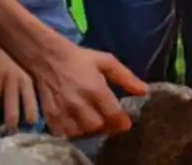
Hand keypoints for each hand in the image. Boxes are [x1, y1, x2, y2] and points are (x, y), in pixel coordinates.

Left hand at [0, 30, 36, 133]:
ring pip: (31, 100)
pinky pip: (39, 88)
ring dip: (29, 115)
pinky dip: (40, 100)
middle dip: (10, 124)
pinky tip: (40, 107)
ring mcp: (26, 73)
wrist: (0, 20)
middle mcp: (12, 78)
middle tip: (8, 134)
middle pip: (13, 108)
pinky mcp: (34, 68)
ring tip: (28, 125)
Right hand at [30, 40, 147, 137]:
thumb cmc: (80, 59)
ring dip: (91, 130)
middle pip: (98, 126)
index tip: (126, 123)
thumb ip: (126, 77)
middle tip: (109, 120)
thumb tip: (144, 91)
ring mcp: (63, 111)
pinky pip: (65, 134)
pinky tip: (79, 123)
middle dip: (107, 126)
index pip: (113, 115)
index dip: (122, 122)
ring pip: (82, 132)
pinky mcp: (51, 116)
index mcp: (95, 89)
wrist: (47, 57)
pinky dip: (74, 132)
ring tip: (95, 121)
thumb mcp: (107, 61)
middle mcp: (79, 103)